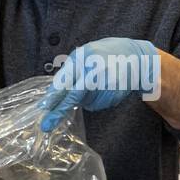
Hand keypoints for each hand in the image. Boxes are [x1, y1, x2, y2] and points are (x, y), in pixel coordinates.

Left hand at [39, 37, 159, 131]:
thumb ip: (67, 72)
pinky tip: (103, 87)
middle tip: (46, 125)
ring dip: (84, 98)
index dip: (54, 96)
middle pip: (74, 96)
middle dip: (59, 111)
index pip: (65, 80)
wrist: (136, 56)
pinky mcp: (115, 94)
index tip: (44, 107)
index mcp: (84, 57)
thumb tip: (51, 93)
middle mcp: (96, 70)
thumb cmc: (103, 54)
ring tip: (96, 82)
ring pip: (85, 102)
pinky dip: (95, 99)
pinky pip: (96, 104)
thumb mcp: (83, 54)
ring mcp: (107, 83)